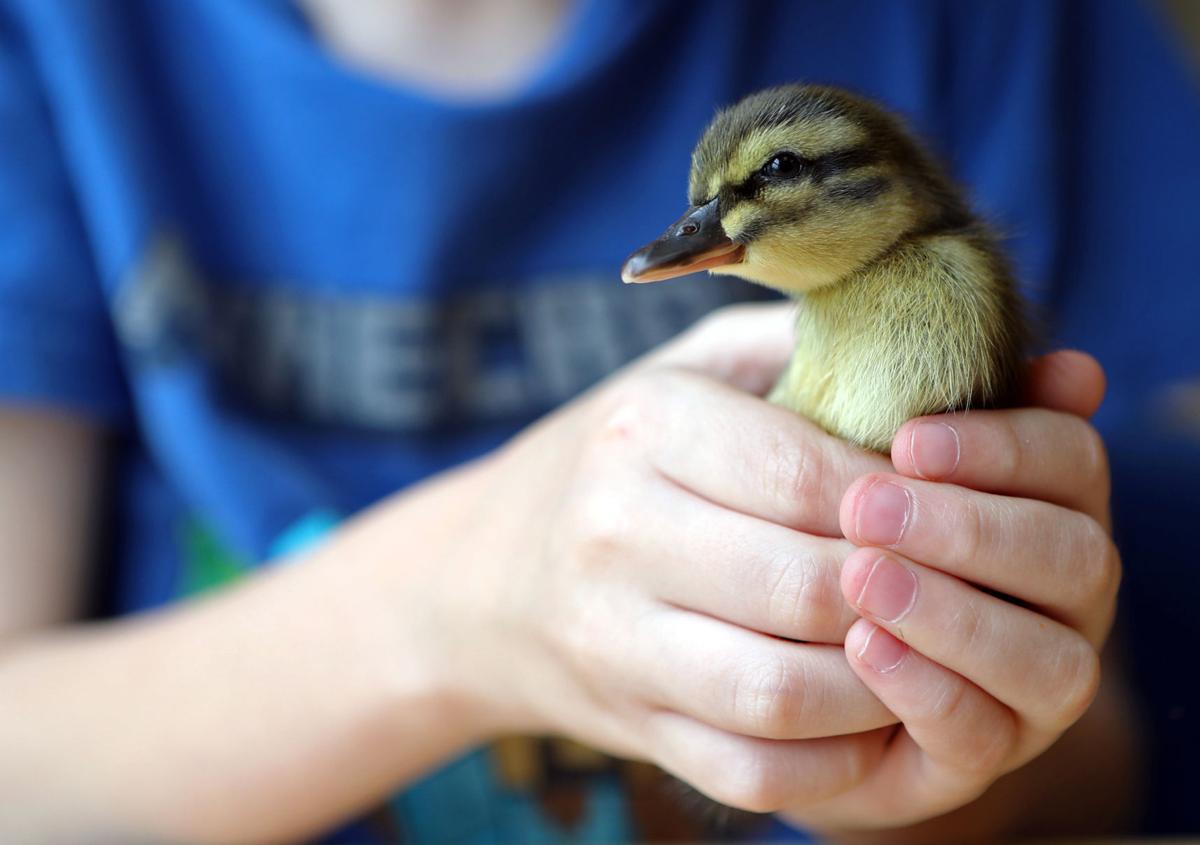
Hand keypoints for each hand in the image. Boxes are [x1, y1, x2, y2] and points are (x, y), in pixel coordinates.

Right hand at [428, 303, 899, 799]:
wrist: (485, 578)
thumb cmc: (618, 458)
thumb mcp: (689, 368)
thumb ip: (796, 340)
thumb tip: (931, 349)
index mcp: (642, 428)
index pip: (804, 477)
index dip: (903, 502)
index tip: (948, 504)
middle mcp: (614, 533)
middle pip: (805, 588)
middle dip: (904, 594)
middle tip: (956, 583)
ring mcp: (613, 641)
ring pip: (784, 693)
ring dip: (879, 685)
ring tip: (920, 649)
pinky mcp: (629, 724)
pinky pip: (754, 770)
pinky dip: (834, 761)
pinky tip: (870, 715)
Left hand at [777, 351, 1119, 831]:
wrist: (768, 635)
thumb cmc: (817, 510)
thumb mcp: (847, 432)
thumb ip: (922, 389)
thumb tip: (1065, 367)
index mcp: (1047, 501)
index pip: (1070, 460)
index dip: (1001, 446)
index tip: (906, 440)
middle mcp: (1061, 597)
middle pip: (1073, 557)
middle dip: (971, 529)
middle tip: (868, 507)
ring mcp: (1029, 685)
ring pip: (1048, 662)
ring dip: (957, 616)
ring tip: (864, 577)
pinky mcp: (972, 758)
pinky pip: (980, 737)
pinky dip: (928, 690)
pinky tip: (862, 645)